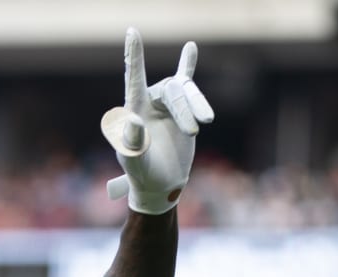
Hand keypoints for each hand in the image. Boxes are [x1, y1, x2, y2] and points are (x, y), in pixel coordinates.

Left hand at [101, 27, 214, 214]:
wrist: (160, 184)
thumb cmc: (142, 174)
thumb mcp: (135, 162)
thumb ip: (132, 144)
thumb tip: (135, 121)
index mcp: (133, 111)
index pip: (134, 79)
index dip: (134, 56)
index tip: (132, 32)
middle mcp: (148, 102)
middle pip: (172, 91)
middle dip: (186, 109)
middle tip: (195, 130)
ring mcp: (165, 104)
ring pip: (186, 93)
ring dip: (197, 106)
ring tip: (204, 124)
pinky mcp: (180, 109)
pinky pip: (185, 81)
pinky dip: (187, 65)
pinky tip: (190, 48)